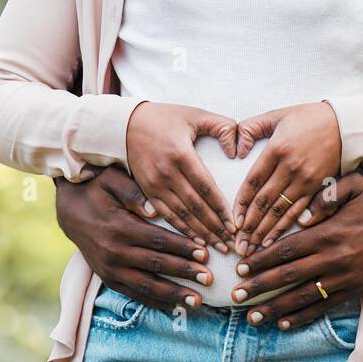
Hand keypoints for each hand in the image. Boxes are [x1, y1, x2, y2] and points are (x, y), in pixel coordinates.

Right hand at [54, 164, 215, 312]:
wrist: (69, 210)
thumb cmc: (97, 190)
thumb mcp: (112, 180)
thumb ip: (133, 192)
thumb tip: (155, 208)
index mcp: (120, 228)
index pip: (158, 241)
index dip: (182, 248)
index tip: (205, 253)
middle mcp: (115, 253)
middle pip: (156, 266)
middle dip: (184, 274)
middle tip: (209, 279)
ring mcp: (110, 269)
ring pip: (146, 286)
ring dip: (172, 295)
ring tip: (197, 301)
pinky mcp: (108, 278)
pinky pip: (133, 294)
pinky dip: (154, 303)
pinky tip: (173, 308)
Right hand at [125, 101, 237, 251]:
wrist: (124, 125)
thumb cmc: (165, 118)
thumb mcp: (196, 114)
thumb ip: (222, 127)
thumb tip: (237, 150)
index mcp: (181, 155)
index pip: (206, 188)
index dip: (221, 209)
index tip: (235, 225)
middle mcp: (167, 173)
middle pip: (195, 206)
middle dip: (215, 227)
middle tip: (232, 243)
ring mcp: (154, 184)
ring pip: (181, 215)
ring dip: (200, 233)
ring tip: (218, 247)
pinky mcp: (146, 191)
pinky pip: (165, 215)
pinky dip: (181, 229)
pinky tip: (194, 241)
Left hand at [230, 170, 362, 322]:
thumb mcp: (354, 184)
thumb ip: (325, 195)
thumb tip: (300, 213)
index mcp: (329, 231)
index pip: (286, 249)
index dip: (262, 260)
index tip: (242, 267)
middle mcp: (334, 258)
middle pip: (288, 276)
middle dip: (260, 288)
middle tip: (236, 297)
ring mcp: (346, 277)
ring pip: (303, 297)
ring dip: (276, 308)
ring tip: (254, 318)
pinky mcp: (357, 289)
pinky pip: (325, 307)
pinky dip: (304, 317)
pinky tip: (286, 323)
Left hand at [231, 102, 342, 255]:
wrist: (346, 124)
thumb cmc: (309, 118)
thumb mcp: (276, 115)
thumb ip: (250, 128)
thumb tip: (235, 150)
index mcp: (277, 149)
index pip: (253, 182)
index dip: (241, 204)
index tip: (232, 221)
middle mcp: (291, 168)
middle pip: (265, 202)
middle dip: (249, 226)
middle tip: (238, 246)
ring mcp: (306, 180)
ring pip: (281, 211)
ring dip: (264, 232)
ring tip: (252, 250)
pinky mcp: (319, 187)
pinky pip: (300, 211)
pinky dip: (286, 228)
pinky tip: (275, 241)